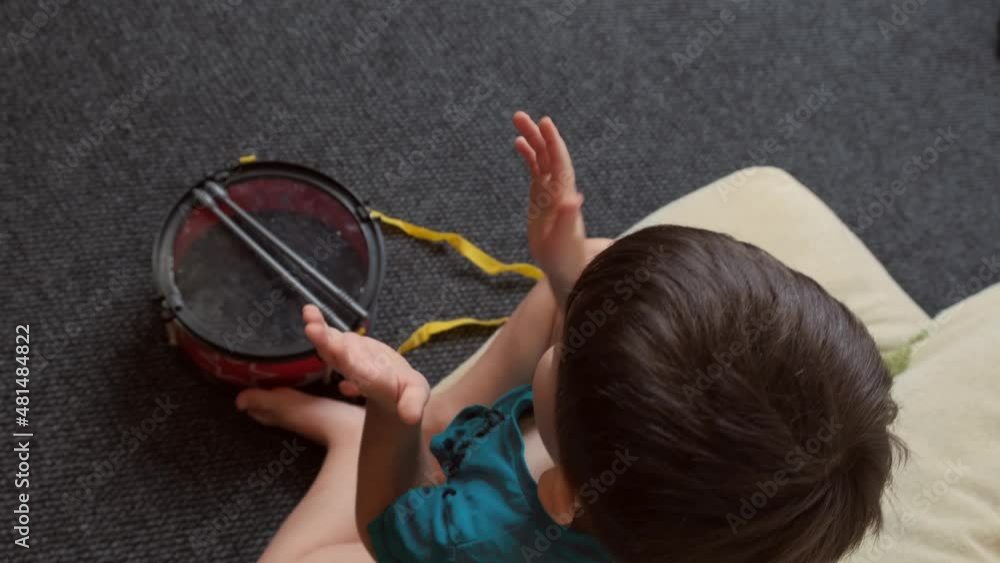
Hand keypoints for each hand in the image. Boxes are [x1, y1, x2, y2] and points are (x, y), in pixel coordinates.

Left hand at [302, 305, 428, 424]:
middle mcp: (357, 372)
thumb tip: (412, 416)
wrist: (392, 391)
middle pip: (340, 359)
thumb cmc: (407, 393)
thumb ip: (412, 403)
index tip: (339, 352)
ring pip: (330, 347)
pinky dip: (320, 325)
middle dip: (327, 345)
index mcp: (375, 382)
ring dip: (319, 333)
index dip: (352, 364)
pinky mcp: (345, 348)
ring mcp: (347, 359)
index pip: (363, 375)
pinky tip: (309, 310)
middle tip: (313, 330)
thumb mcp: (416, 396)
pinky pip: (330, 336)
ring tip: (308, 317)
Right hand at [513, 112, 586, 304]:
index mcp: (563, 195)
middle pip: (548, 155)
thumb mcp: (564, 240)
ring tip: (517, 120)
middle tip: (519, 115)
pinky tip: (519, 143)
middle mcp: (558, 189)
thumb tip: (575, 198)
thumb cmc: (565, 258)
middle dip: (537, 134)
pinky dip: (529, 156)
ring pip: (541, 159)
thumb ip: (568, 218)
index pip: (559, 162)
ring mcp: (549, 192)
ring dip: (532, 139)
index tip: (545, 122)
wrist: (565, 269)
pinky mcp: (541, 198)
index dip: (553, 142)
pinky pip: (536, 170)